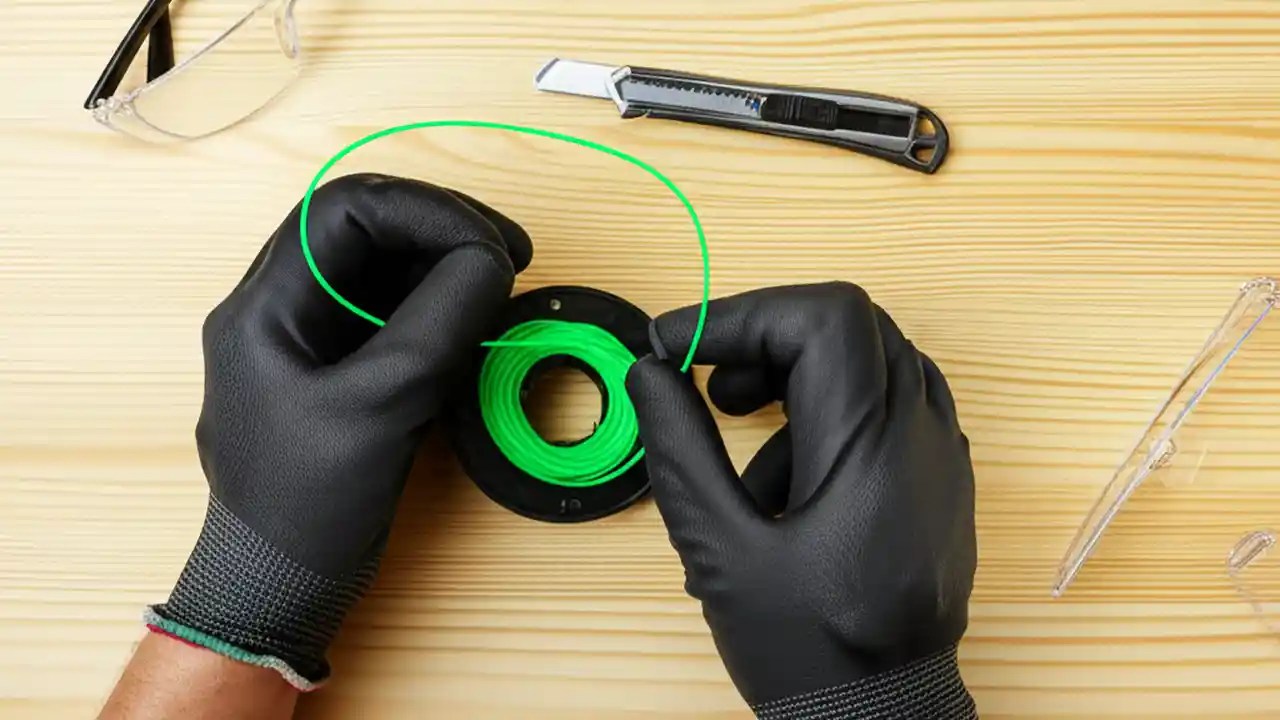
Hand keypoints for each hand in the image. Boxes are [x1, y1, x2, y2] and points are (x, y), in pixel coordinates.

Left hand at [148, 173, 531, 688]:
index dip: (428, 211)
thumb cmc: (309, 506)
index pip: (347, 210)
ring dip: (441, 264)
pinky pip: (386, 312)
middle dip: (440, 229)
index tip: (494, 245)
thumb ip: (438, 323)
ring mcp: (306, 338)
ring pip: (377, 267)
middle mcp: (278, 308)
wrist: (278, 587)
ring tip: (497, 285)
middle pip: (362, 227)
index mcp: (264, 306)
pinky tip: (473, 321)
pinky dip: (434, 306)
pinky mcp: (334, 370)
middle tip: (508, 254)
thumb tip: (490, 260)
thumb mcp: (382, 407)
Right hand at [626, 283, 976, 718]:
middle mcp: (922, 437)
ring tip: (741, 442)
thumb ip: (680, 450)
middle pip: (850, 322)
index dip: (741, 314)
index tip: (677, 346)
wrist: (882, 717)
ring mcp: (941, 455)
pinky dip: (832, 405)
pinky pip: (891, 399)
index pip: (823, 318)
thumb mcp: (719, 551)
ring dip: (798, 371)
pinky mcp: (939, 478)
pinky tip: (789, 476)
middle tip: (710, 384)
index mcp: (872, 449)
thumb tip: (649, 372)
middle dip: (766, 336)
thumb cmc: (805, 648)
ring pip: (873, 355)